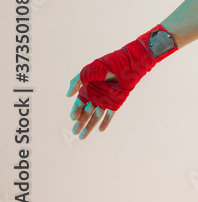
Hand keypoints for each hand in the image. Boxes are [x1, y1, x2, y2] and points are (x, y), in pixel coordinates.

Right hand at [65, 24, 177, 138]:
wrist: (126, 64)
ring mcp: (106, 100)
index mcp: (88, 89)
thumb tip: (67, 96)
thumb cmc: (106, 65)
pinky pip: (110, 114)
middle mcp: (97, 96)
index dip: (75, 111)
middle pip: (86, 112)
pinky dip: (106, 122)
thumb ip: (76, 82)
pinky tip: (100, 130)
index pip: (79, 103)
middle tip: (74, 133)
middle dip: (80, 123)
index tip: (73, 118)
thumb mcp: (87, 71)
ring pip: (96, 116)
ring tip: (83, 137)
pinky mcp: (116, 102)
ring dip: (90, 126)